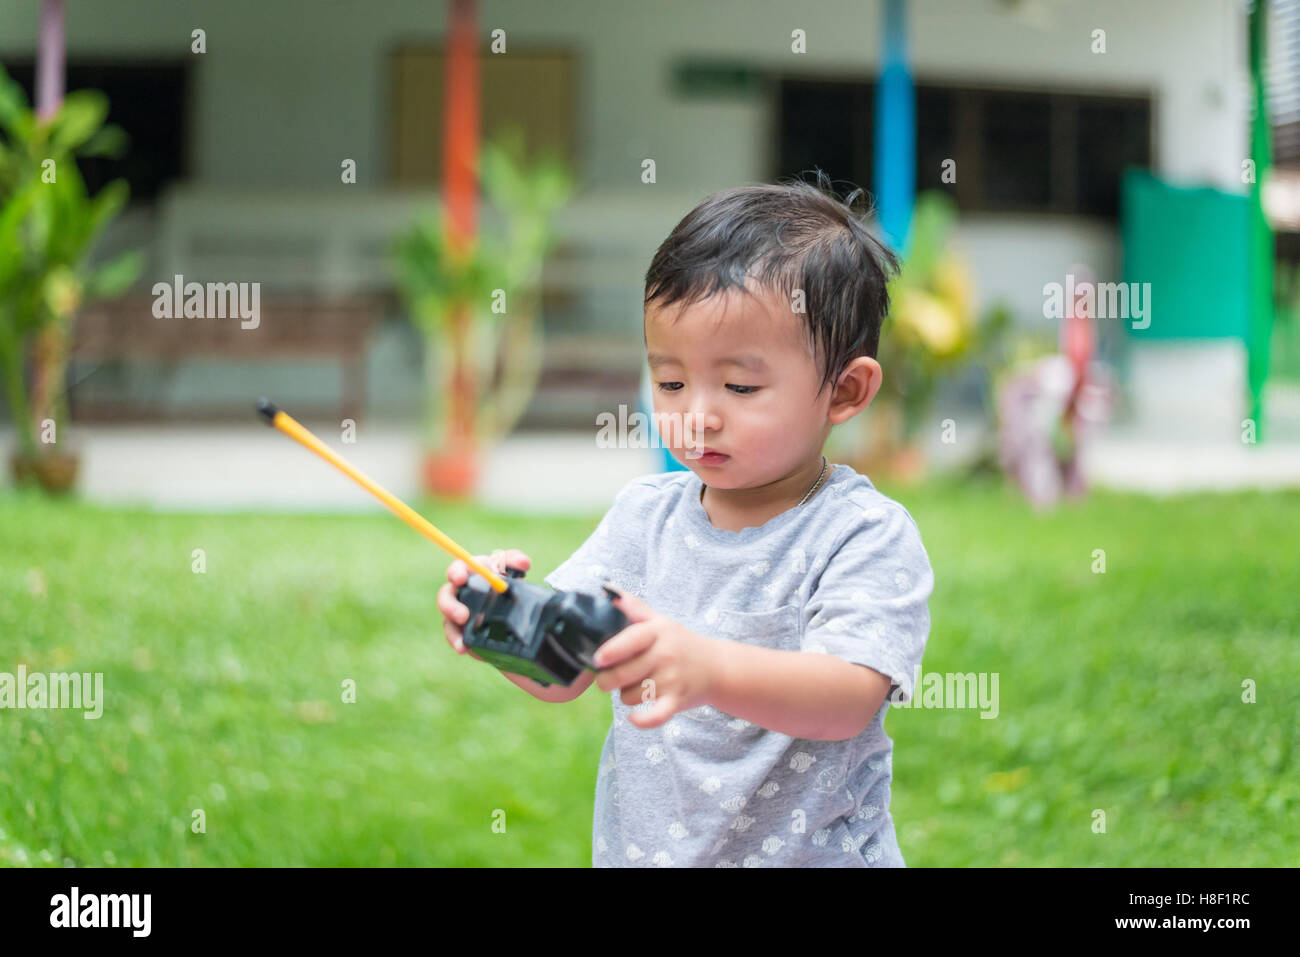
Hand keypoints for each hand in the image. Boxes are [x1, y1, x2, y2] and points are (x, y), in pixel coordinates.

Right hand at [437, 549, 530, 659]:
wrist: (513, 605)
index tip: (460, 579)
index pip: (458, 570)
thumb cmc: (506, 580)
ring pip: (448, 622)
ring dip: (453, 633)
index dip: (456, 573)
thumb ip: (515, 561)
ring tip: (462, 644)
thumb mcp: (512, 569)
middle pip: (445, 596)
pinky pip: (457, 639)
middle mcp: (459, 593)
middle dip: (450, 606)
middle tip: (463, 616)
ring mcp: (458, 613)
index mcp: (470, 573)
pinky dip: (462, 644)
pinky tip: (467, 650)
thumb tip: (522, 563)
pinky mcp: (462, 631)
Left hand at [593, 587, 721, 728]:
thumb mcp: (660, 621)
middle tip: (607, 679)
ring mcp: (672, 679)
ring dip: (626, 695)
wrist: (716, 668)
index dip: (611, 651)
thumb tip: (608, 591)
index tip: (598, 659)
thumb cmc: (681, 643)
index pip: (630, 640)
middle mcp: (665, 655)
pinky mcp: (677, 701)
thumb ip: (634, 607)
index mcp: (657, 632)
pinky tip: (634, 718)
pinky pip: (656, 716)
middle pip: (623, 674)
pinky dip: (643, 720)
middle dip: (607, 681)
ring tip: (635, 686)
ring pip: (631, 695)